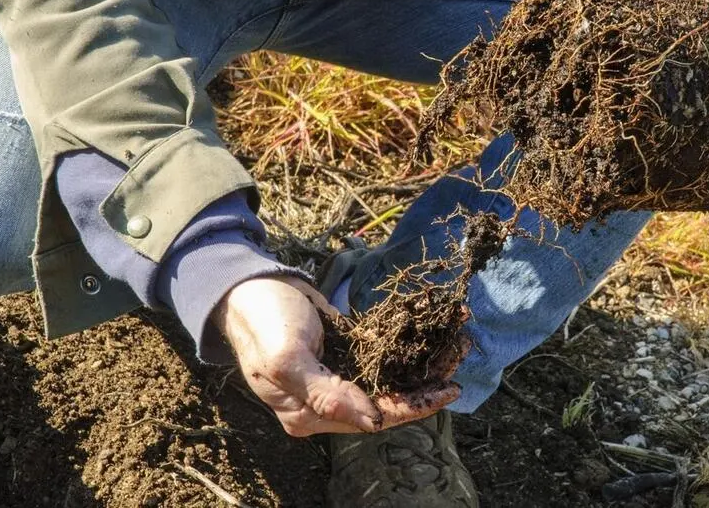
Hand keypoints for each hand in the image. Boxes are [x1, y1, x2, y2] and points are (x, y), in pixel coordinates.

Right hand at [216, 276, 461, 436]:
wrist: (246, 287)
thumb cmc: (262, 323)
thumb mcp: (286, 359)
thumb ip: (325, 394)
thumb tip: (372, 420)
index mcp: (310, 415)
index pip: (374, 418)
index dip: (414, 406)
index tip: (449, 390)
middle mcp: (327, 403)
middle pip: (389, 399)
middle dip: (426, 381)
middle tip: (461, 354)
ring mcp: (337, 377)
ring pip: (390, 377)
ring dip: (423, 360)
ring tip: (456, 340)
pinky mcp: (344, 353)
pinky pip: (382, 353)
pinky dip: (407, 341)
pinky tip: (432, 325)